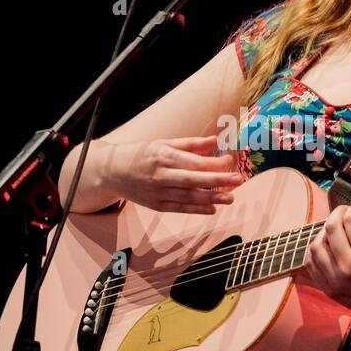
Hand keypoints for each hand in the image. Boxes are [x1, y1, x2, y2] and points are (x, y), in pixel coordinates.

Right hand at [110, 135, 244, 214]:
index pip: (194, 162)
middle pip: (194, 180)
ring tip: (231, 198)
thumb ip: (191, 144)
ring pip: (189, 197)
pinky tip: (213, 209)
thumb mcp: (164, 143)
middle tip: (238, 180)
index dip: (214, 163)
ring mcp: (158, 192)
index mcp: (164, 156)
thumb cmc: (142, 154)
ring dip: (212, 198)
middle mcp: (161, 175)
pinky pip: (180, 208)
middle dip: (218, 181)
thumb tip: (215, 140)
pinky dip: (197, 209)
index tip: (230, 160)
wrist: (112, 172)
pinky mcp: (156, 205)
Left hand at [298, 182, 350, 332]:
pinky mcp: (328, 289)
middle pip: (331, 229)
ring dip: (324, 232)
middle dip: (338, 214)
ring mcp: (335, 281)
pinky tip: (327, 244)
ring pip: (316, 245)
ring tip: (336, 229)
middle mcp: (349, 269)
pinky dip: (315, 250)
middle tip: (346, 213)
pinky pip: (311, 263)